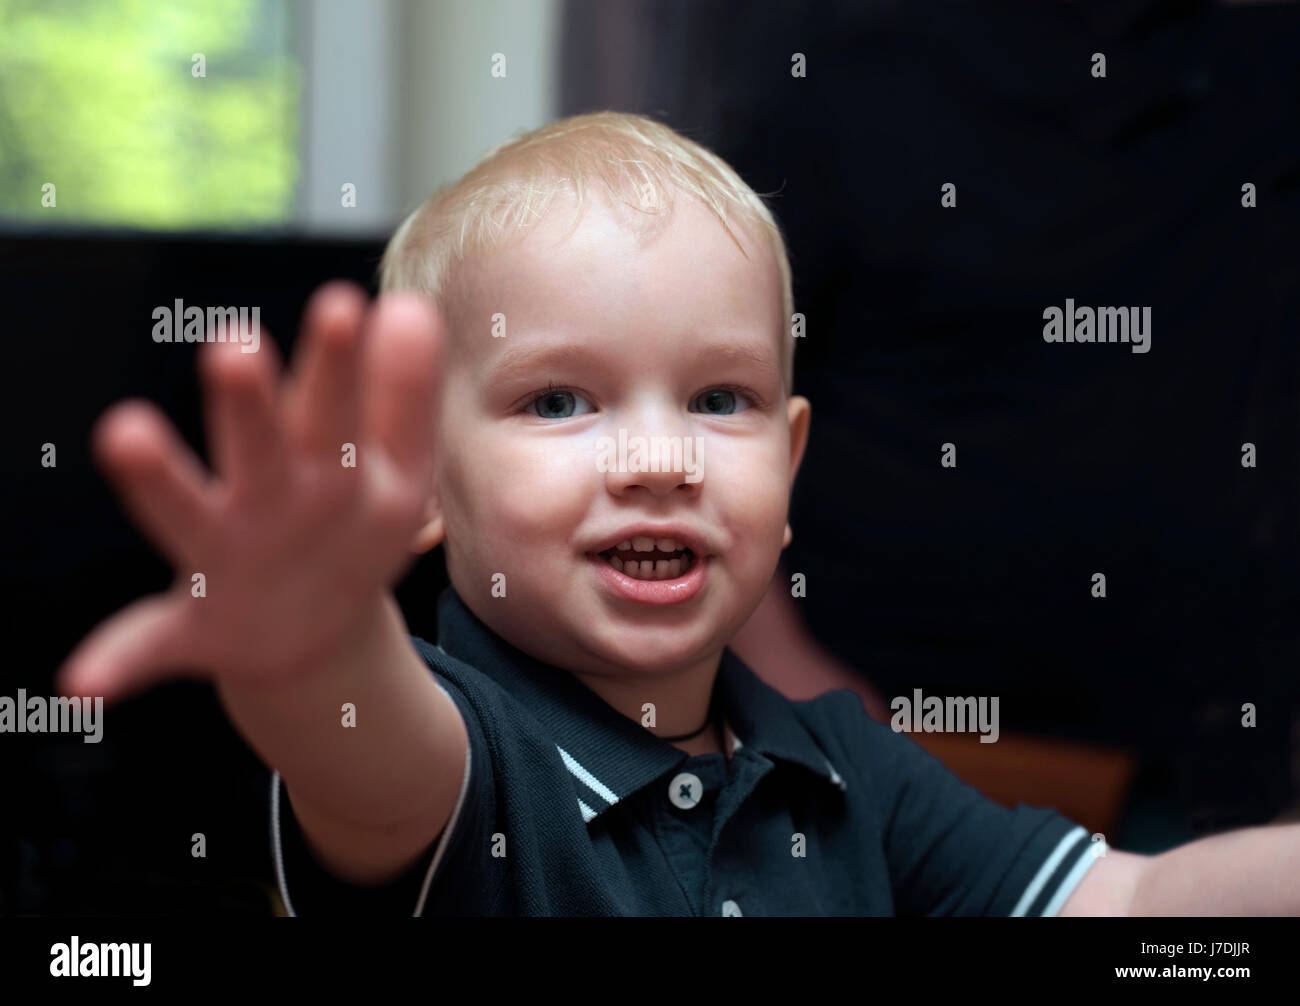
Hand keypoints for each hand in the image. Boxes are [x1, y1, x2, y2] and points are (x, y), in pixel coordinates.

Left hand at [55, 281, 442, 705]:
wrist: (321, 641)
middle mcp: (288, 514)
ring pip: (188, 519)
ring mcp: (234, 566)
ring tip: (119, 432)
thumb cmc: (349, 530)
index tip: (345, 302)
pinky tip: (79, 684)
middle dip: (252, 405)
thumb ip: (402, 391)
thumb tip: (410, 305)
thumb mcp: (396, 472)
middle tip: (233, 348)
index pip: (339, 409)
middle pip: (267, 451)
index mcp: (342, 474)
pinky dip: (120, 663)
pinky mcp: (193, 626)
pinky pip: (150, 644)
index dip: (338, 361)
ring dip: (159, 482)